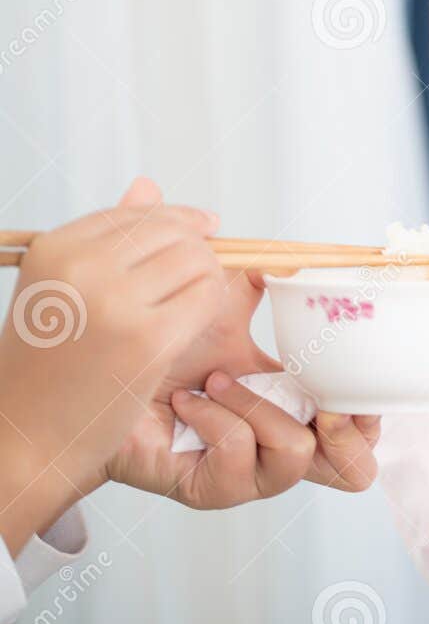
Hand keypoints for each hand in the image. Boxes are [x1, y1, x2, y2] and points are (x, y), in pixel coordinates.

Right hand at [0, 188, 222, 551]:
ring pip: (198, 261)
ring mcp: (116, 303)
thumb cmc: (46, 364)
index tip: (204, 228)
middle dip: (197, 249)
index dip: (177, 219)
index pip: (138, 213)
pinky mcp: (149, 340)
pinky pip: (207, 298)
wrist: (25, 437)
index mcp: (56, 249)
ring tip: (186, 307)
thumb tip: (150, 185)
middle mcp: (82, 267)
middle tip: (196, 278)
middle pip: (175, 233)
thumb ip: (108, 238)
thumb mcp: (61, 289)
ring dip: (206, 279)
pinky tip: (189, 328)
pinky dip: (209, 307)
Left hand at [102, 177, 381, 507]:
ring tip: (215, 380)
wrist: (93, 383)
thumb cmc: (157, 348)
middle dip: (351, 431)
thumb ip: (260, 277)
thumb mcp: (216, 303)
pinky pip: (239, 457)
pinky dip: (214, 419)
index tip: (360, 377)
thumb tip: (293, 250)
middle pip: (356, 468)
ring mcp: (249, 471)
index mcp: (295, 404)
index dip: (374, 415)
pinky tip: (183, 401)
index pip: (360, 427)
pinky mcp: (212, 489)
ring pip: (297, 453)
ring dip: (258, 407)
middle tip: (325, 399)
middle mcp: (280, 442)